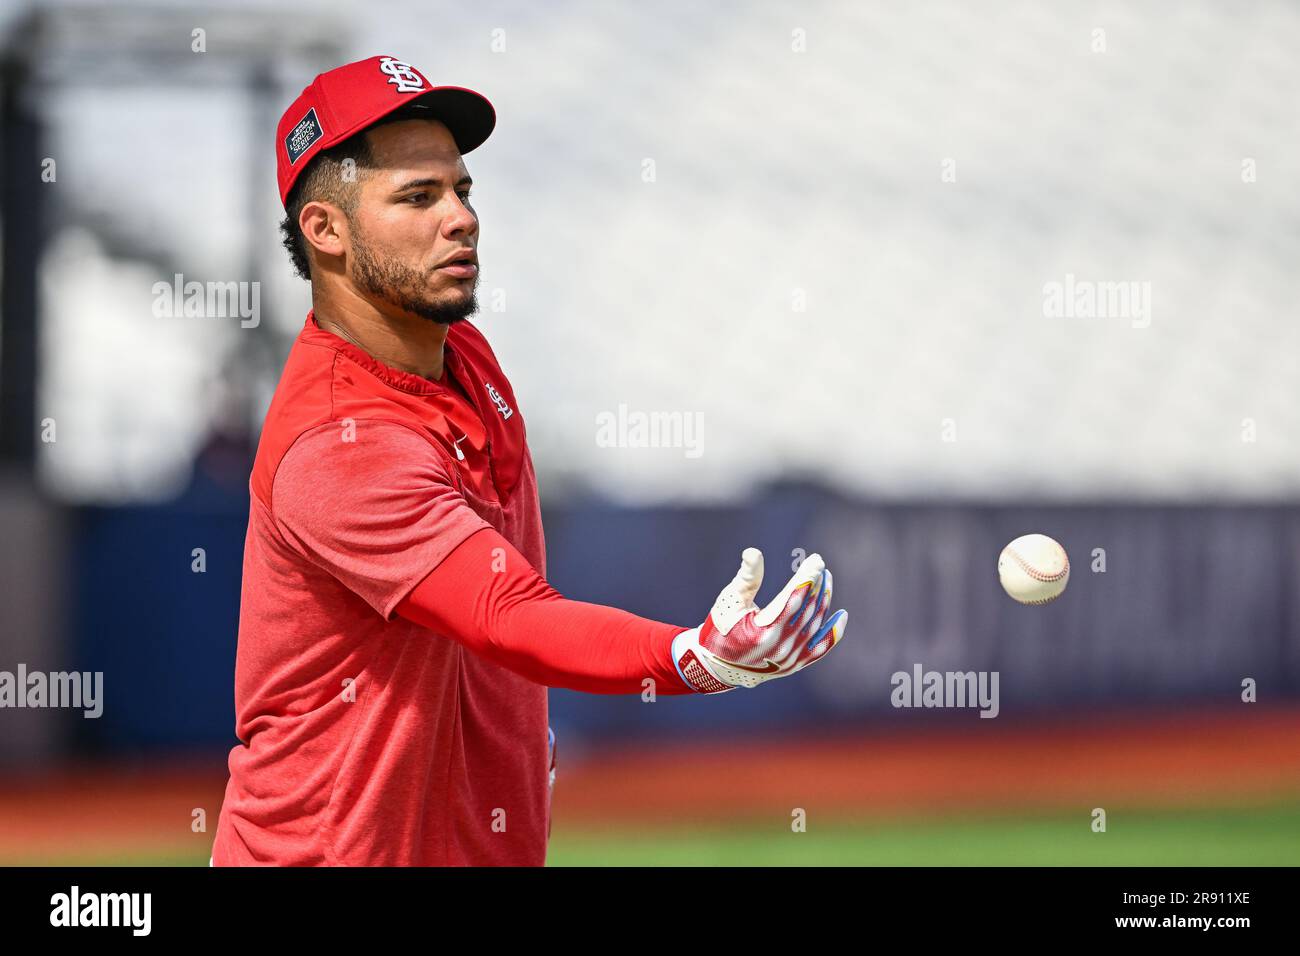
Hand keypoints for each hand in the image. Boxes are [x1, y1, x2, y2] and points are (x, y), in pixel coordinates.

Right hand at [672, 548, 847, 692]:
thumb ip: (746, 578)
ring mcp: (790, 659)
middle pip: (807, 609)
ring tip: (825, 579)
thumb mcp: (729, 601)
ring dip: (823, 599)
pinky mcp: (794, 665)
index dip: (806, 578)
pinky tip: (842, 614)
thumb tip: (753, 552)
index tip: (816, 561)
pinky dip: (833, 631)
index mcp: (762, 630)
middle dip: (816, 584)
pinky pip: (821, 648)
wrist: (717, 668)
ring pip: (815, 624)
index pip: (792, 599)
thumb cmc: (721, 628)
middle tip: (820, 564)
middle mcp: (780, 647)